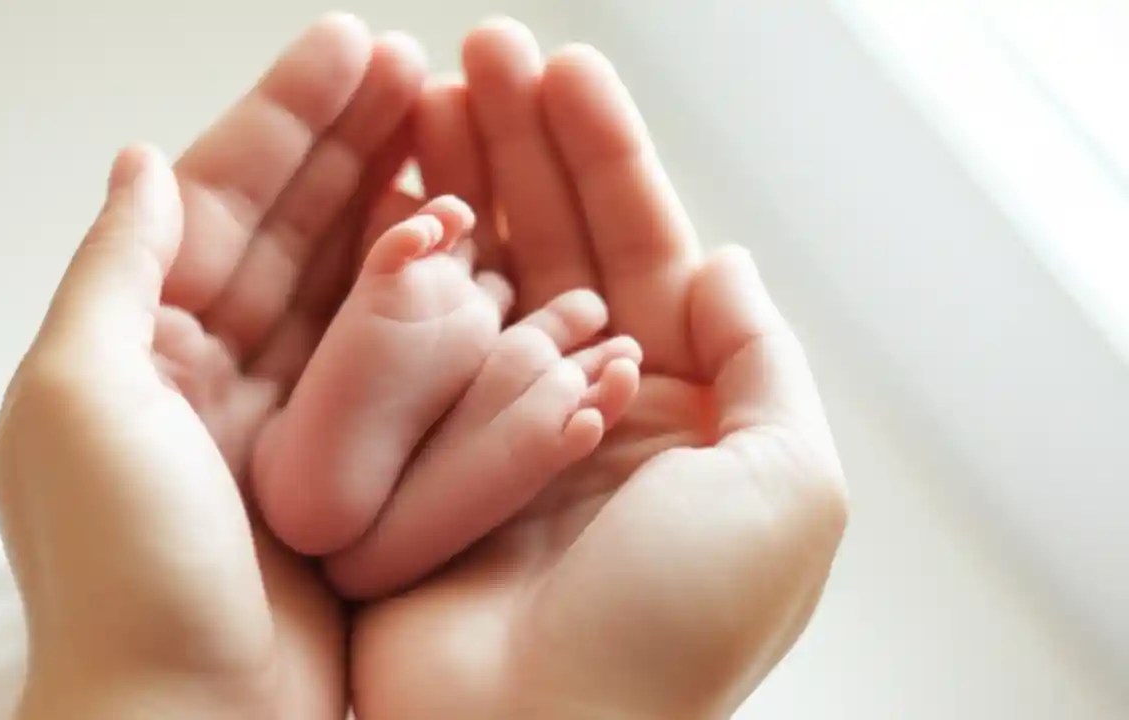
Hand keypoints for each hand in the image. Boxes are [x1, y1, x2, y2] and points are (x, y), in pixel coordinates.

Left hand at [0, 15, 424, 718]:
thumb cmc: (120, 575)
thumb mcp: (77, 400)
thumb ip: (113, 270)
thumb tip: (137, 159)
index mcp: (142, 349)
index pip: (222, 202)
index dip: (284, 118)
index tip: (351, 45)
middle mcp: (217, 378)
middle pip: (297, 231)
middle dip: (355, 144)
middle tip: (420, 67)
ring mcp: (295, 423)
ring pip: (355, 290)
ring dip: (403, 207)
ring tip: (457, 133)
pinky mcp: (357, 470)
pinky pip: (400, 367)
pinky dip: (436, 305)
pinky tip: (476, 246)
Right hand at [350, 21, 847, 718]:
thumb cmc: (673, 630)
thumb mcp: (786, 488)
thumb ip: (763, 363)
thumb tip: (725, 264)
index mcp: (678, 415)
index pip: (642, 253)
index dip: (604, 161)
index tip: (561, 73)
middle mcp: (585, 414)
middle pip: (551, 250)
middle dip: (520, 150)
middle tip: (478, 55)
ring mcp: (491, 436)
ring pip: (476, 284)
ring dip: (457, 187)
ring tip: (426, 94)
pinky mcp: (414, 463)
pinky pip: (410, 353)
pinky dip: (400, 272)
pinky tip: (389, 195)